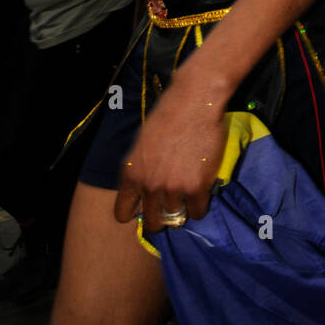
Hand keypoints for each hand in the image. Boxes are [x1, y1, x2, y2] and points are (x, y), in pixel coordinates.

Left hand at [114, 77, 226, 233]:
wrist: (194, 101)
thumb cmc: (167, 116)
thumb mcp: (141, 144)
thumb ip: (140, 171)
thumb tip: (142, 194)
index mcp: (131, 175)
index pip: (123, 214)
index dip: (136, 212)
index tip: (147, 206)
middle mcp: (149, 186)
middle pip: (153, 223)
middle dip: (162, 218)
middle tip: (171, 205)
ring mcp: (173, 189)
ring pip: (177, 218)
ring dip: (183, 207)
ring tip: (189, 188)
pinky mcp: (196, 188)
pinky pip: (197, 212)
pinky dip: (200, 205)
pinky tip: (201, 190)